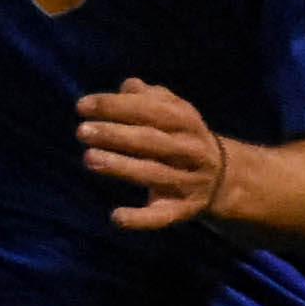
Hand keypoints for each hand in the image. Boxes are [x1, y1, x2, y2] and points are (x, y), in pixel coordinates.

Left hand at [77, 80, 228, 232]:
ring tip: (89, 158)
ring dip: (121, 167)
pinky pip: (161, 216)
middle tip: (82, 132)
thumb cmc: (183, 136)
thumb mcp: (175, 111)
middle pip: (151, 140)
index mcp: (186, 120)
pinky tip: (116, 217)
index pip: (149, 109)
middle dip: (115, 135)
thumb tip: (127, 87)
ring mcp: (187, 181)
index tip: (82, 106)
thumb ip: (150, 97)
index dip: (116, 106)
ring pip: (153, 174)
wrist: (222, 177)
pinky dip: (140, 218)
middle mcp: (189, 150)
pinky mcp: (181, 210)